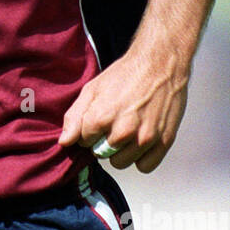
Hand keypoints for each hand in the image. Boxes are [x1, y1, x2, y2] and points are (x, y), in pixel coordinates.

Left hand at [58, 47, 188, 172]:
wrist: (161, 63)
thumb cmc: (125, 75)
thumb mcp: (93, 89)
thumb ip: (75, 117)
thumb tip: (65, 142)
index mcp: (101, 117)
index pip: (84, 142)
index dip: (90, 131)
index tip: (99, 119)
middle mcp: (123, 131)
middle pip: (102, 155)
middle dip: (104, 141)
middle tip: (115, 123)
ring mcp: (145, 138)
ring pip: (122, 163)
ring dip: (122, 151)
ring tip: (129, 131)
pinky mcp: (164, 142)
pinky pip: (144, 166)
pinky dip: (142, 157)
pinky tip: (142, 139)